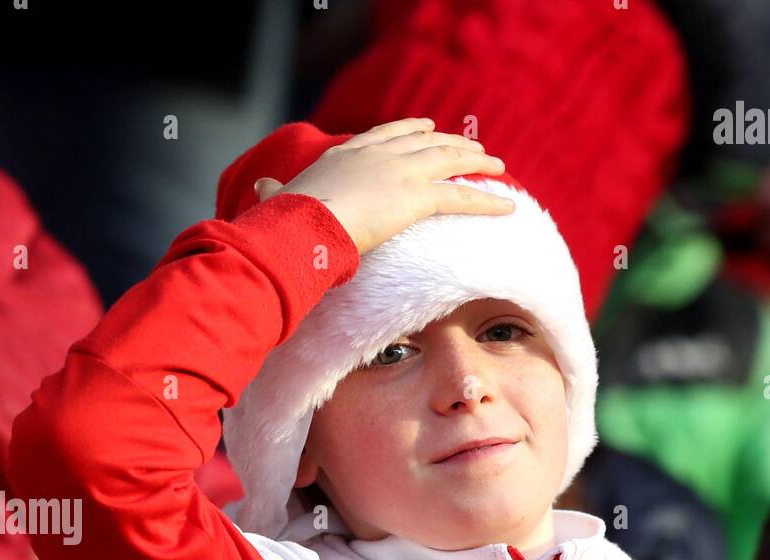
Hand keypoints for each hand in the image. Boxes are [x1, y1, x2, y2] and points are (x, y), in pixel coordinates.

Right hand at [254, 117, 513, 254]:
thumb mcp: (279, 197)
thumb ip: (275, 192)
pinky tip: (509, 205)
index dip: (410, 131)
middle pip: (426, 142)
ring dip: (476, 162)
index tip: (426, 128)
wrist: (304, 222)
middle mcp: (380, 155)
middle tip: (472, 144)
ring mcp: (401, 172)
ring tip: (498, 165)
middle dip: (452, 142)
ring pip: (449, 161)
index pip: (387, 135)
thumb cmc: (288, 217)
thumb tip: (259, 189)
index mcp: (348, 154)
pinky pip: (462, 197)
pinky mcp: (418, 197)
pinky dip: (488, 200)